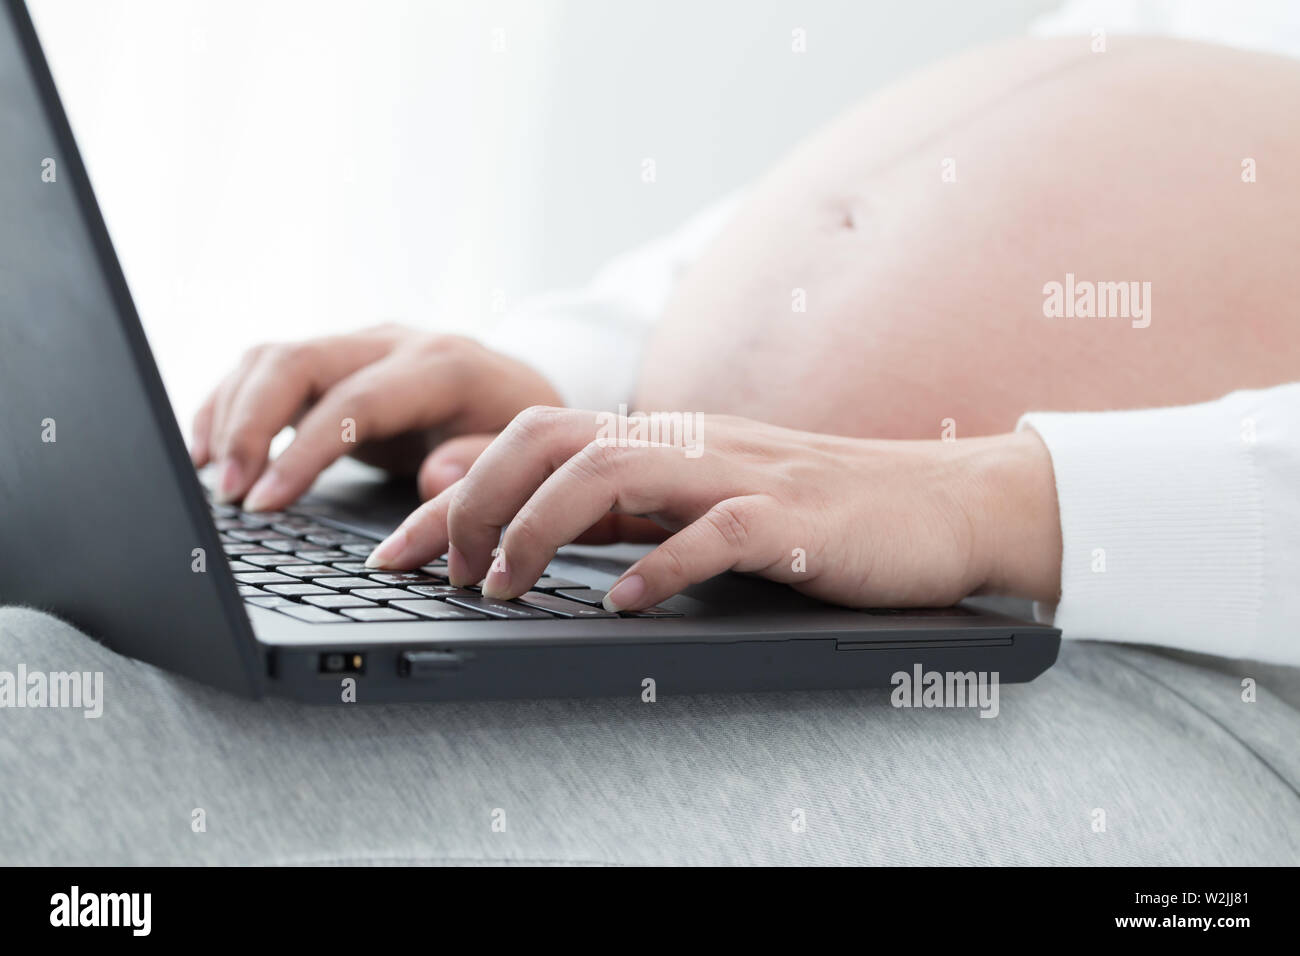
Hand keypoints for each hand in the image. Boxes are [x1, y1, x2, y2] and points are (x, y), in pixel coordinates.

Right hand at [190, 325, 562, 510]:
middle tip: (227, 492)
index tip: (265, 501)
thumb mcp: (522, 453)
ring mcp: (359, 346)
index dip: (303, 451)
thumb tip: (434, 477)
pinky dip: (231, 404)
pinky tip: (207, 446)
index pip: (356, 402)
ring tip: (207, 474)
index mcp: (441, 367)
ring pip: (274, 357)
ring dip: (230, 412)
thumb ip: (482, 464)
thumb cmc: (519, 427)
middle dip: (249, 425)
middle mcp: (392, 344)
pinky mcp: (335, 362)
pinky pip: (269, 369)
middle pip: (298, 361)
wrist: (521, 389)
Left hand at [366, 407, 1062, 609]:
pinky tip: (624, 604)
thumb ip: (618, 504)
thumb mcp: (701, 501)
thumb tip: (520, 519)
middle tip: (442, 571)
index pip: (533, 442)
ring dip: (542, 528)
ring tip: (505, 583)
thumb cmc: (816, 511)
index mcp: (664, 441)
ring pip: (615, 470)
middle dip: (477, 501)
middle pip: (552, 438)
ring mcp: (742, 475)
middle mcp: (689, 444)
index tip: (398, 551)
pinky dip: (661, 566)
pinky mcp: (794, 518)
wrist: (940, 500)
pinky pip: (715, 531)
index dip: (456, 494)